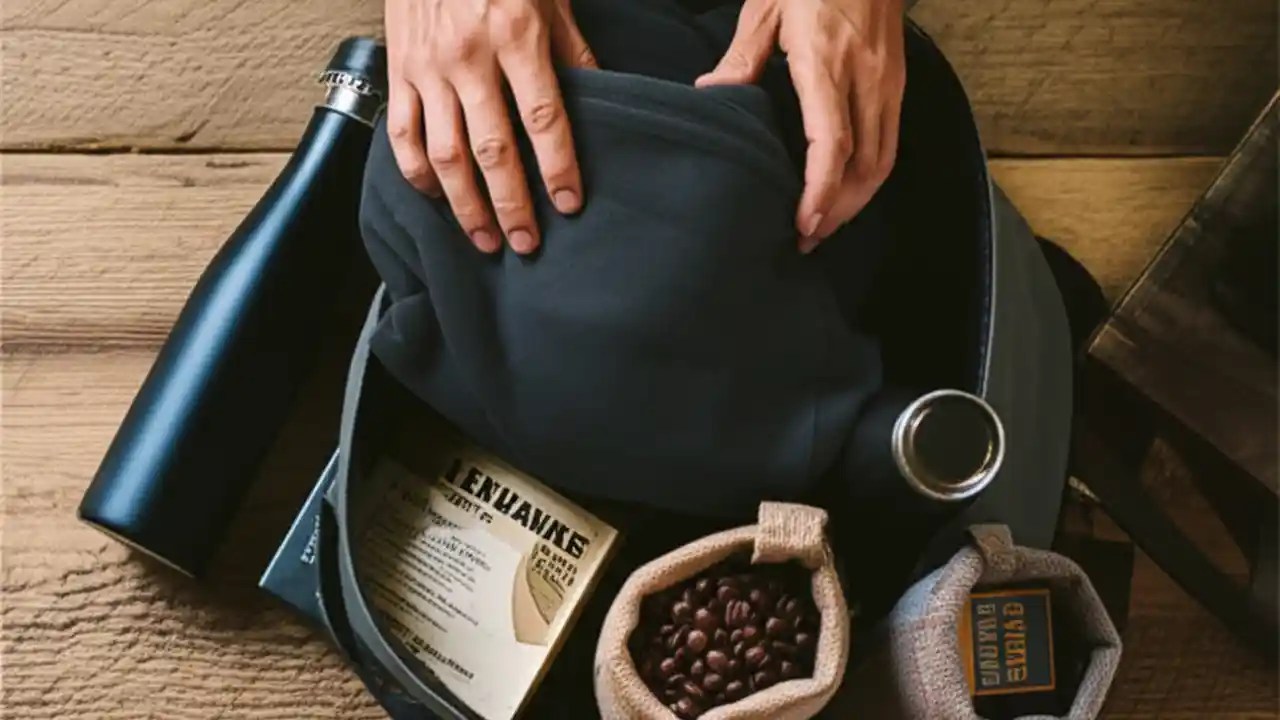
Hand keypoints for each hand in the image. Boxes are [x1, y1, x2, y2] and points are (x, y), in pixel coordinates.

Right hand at [384, 0, 597, 253]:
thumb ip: (573, 52)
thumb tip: (602, 101)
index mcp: (514, 36)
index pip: (542, 118)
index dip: (557, 167)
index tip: (570, 204)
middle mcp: (468, 56)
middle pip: (491, 151)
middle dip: (511, 205)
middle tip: (527, 244)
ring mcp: (426, 67)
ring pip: (443, 154)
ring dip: (465, 205)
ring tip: (485, 239)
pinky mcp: (396, 70)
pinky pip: (401, 134)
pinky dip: (417, 174)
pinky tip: (437, 198)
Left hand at [696, 0, 904, 252]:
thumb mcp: (766, 6)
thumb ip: (741, 57)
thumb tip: (711, 95)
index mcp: (825, 62)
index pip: (832, 144)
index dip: (819, 192)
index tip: (803, 225)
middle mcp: (864, 78)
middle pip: (862, 166)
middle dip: (837, 212)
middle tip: (806, 240)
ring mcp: (886, 81)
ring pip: (882, 161)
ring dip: (856, 201)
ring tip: (825, 225)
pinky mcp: (896, 81)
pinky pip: (890, 142)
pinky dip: (870, 176)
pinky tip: (847, 190)